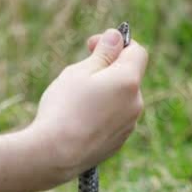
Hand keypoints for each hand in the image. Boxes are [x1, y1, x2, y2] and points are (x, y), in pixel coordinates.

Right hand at [26, 27, 147, 179]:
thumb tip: (116, 37)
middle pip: (128, 76)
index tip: (92, 46)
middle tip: (78, 73)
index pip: (137, 51)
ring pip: (120, 99)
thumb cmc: (64, 108)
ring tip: (75, 100)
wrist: (54, 154)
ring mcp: (128, 125)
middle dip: (107, 69)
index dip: (116, 43)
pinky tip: (78, 119)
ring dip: (104, 92)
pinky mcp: (118, 142)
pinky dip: (101, 113)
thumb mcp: (80, 71)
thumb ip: (103, 53)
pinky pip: (114, 119)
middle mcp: (135, 104)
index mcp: (129, 81)